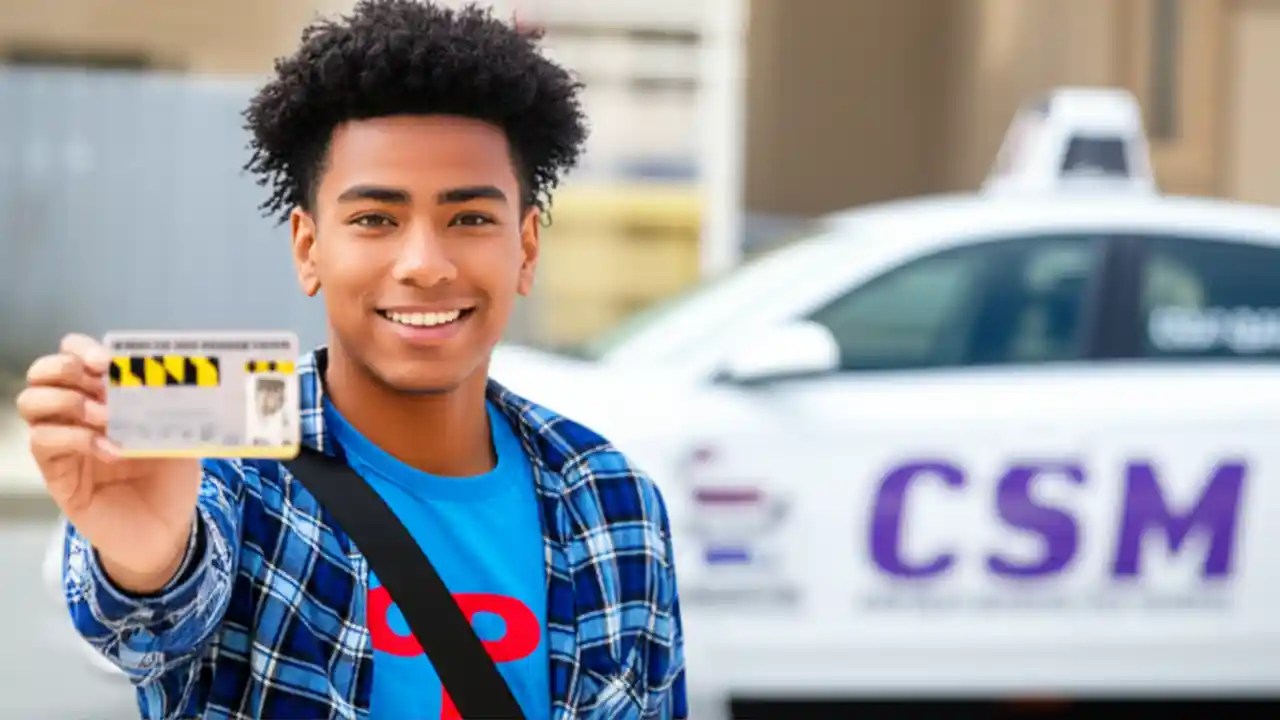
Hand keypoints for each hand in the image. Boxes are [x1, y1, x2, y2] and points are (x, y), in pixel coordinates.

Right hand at [16, 333, 201, 593]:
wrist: (167, 530)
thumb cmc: (172, 479)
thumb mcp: (181, 434)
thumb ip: (173, 405)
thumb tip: (175, 374)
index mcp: (105, 396)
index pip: (73, 355)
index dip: (81, 348)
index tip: (108, 361)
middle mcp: (77, 414)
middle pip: (42, 373)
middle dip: (66, 369)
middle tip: (101, 384)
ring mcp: (63, 443)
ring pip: (31, 402)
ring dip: (69, 401)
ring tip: (107, 420)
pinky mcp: (57, 473)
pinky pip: (44, 441)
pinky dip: (77, 439)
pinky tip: (110, 451)